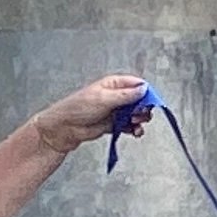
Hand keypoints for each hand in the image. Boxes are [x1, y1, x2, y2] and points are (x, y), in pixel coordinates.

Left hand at [31, 75, 155, 150]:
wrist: (66, 128)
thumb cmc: (77, 108)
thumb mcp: (103, 98)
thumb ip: (125, 95)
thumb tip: (143, 90)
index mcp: (114, 84)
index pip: (136, 84)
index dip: (146, 93)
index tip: (150, 102)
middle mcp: (116, 96)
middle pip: (140, 100)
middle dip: (143, 108)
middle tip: (139, 115)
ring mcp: (116, 110)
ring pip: (136, 114)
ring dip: (139, 120)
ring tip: (135, 124)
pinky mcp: (114, 123)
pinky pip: (130, 125)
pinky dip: (134, 129)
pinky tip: (134, 132)